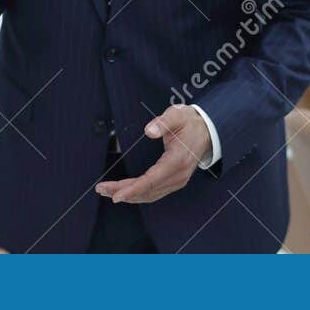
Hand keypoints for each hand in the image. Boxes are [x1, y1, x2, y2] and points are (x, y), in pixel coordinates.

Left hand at [94, 105, 211, 203]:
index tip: (115, 194)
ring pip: (150, 194)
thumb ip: (163, 122)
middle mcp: (178, 175)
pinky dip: (138, 194)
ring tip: (108, 191)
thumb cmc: (190, 122)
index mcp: (177, 160)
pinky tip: (126, 191)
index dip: (132, 189)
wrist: (207, 130)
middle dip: (123, 191)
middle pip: (147, 190)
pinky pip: (154, 192)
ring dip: (129, 194)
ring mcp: (178, 180)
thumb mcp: (177, 115)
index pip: (151, 180)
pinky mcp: (175, 181)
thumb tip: (149, 131)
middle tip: (101, 189)